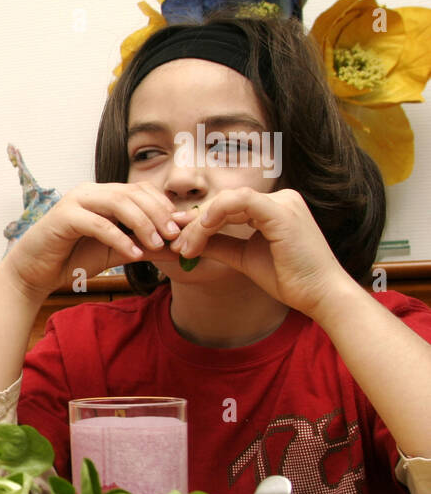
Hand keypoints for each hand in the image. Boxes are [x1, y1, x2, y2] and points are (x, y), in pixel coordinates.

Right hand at [4, 182, 182, 298]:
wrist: (35, 272)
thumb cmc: (73, 259)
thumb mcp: (117, 252)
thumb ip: (144, 247)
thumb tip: (179, 249)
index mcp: (103, 194)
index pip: (140, 189)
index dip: (163, 205)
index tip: (180, 228)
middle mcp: (90, 191)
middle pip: (133, 193)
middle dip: (158, 213)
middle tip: (174, 235)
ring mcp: (75, 201)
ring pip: (118, 203)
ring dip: (142, 223)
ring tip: (157, 244)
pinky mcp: (63, 216)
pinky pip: (98, 223)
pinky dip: (119, 238)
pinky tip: (134, 253)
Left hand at [171, 187, 351, 317]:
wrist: (319, 295)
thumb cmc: (288, 278)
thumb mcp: (243, 258)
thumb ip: (219, 245)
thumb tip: (187, 242)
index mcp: (273, 208)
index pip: (227, 206)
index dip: (198, 221)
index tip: (177, 237)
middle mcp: (281, 198)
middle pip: (223, 202)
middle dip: (194, 224)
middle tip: (175, 245)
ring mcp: (283, 201)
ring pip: (226, 201)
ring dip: (199, 224)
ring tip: (185, 247)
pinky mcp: (281, 210)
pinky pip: (239, 202)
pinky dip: (215, 215)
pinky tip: (200, 233)